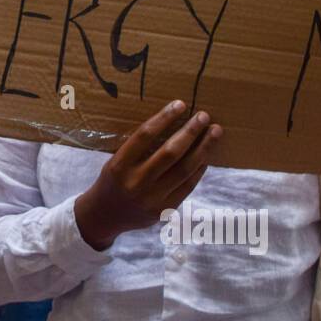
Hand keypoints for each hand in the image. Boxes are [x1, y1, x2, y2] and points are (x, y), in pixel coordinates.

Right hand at [75, 100, 221, 250]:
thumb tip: (173, 125)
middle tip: (204, 116)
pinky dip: (199, 169)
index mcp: (119, 165)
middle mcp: (135, 182)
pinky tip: (206, 156)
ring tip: (215, 132)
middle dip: (190, 132)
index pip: (145, 135)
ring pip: (184, 169)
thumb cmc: (112, 181)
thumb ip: (139, 148)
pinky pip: (187, 186)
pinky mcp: (164, 210)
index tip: (180, 104)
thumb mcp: (116, 161)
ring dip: (203, 148)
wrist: (105, 216)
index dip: (164, 118)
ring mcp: (151, 198)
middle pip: (170, 152)